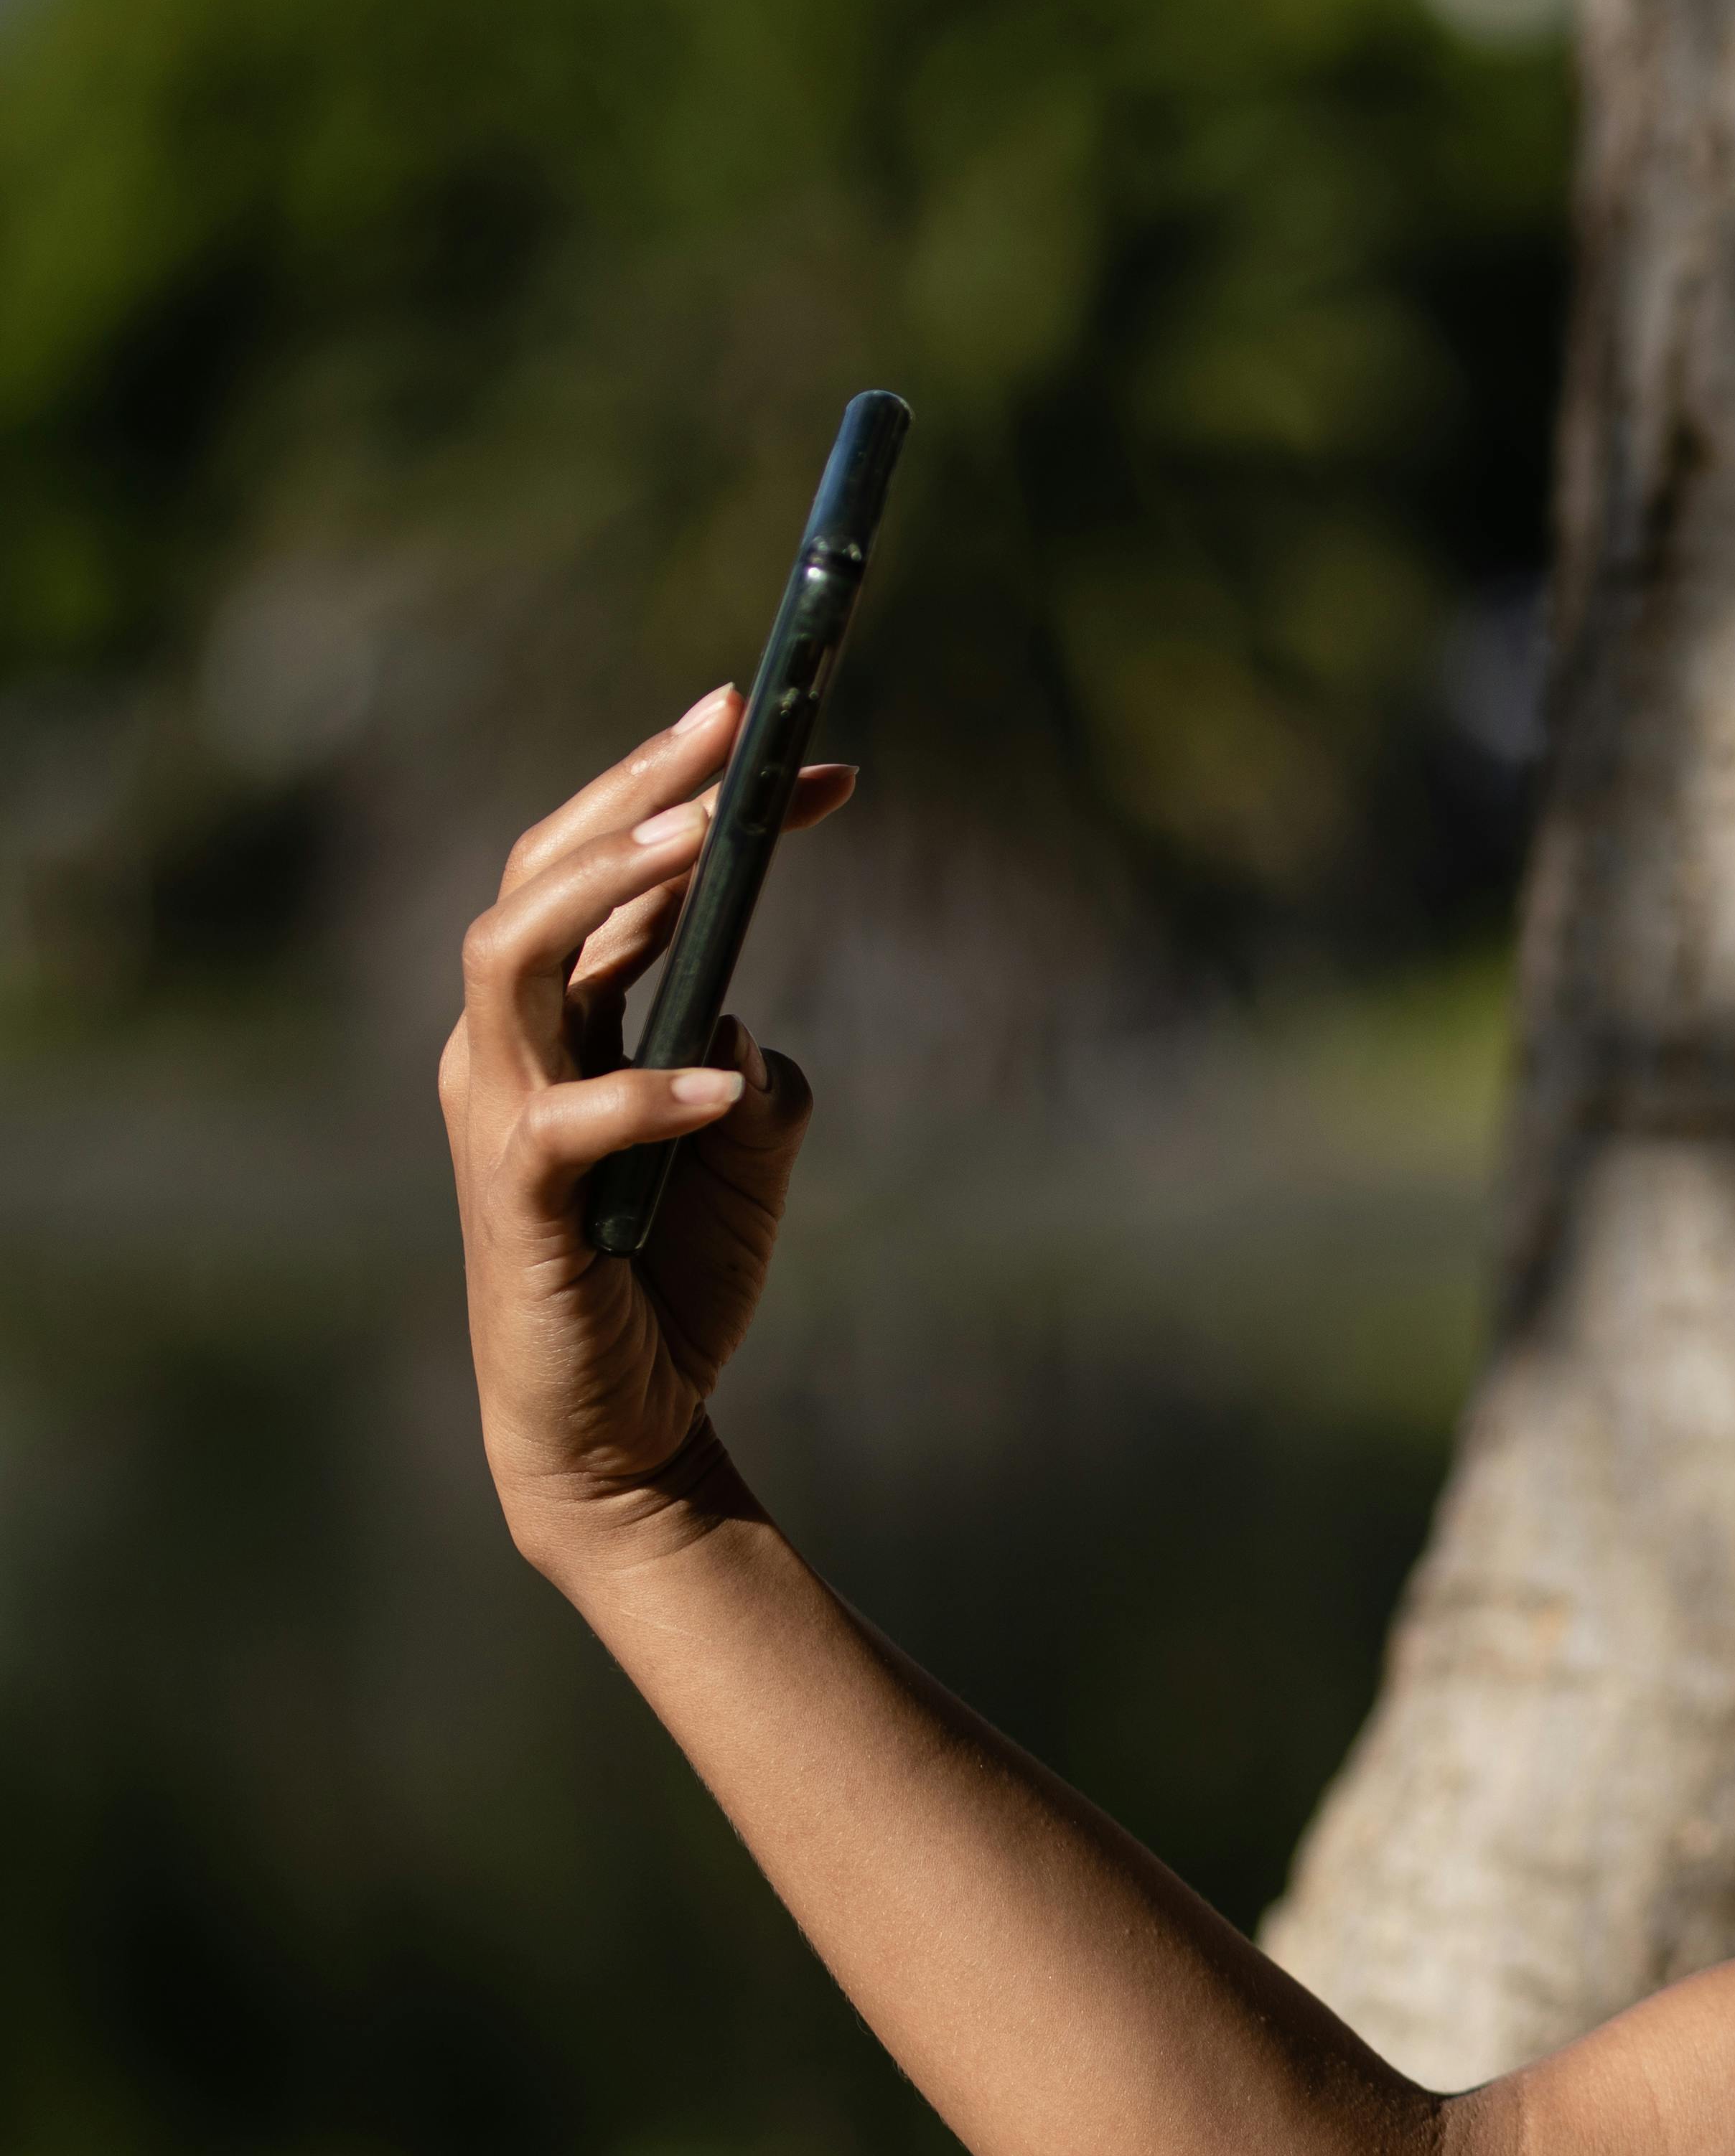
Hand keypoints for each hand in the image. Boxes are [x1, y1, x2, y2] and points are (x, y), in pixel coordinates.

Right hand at [438, 688, 856, 1579]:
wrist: (626, 1428)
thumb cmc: (669, 1278)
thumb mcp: (744, 1154)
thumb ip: (751, 1073)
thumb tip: (746, 1023)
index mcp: (564, 1020)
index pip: (615, 873)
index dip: (701, 801)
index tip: (812, 756)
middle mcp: (510, 1046)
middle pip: (542, 872)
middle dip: (638, 791)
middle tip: (732, 727)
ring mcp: (501, 1115)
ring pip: (509, 955)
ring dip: (607, 888)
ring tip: (703, 845)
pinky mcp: (518, 1203)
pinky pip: (565, 1125)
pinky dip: (647, 1094)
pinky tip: (722, 1088)